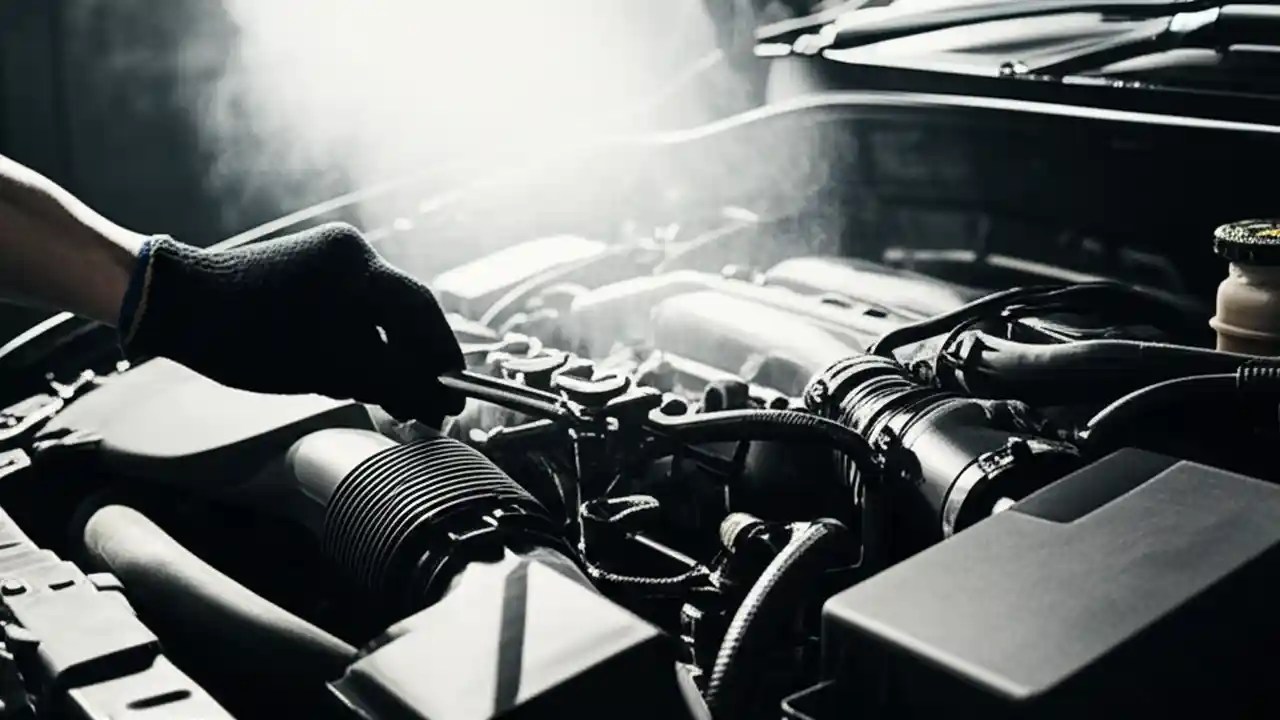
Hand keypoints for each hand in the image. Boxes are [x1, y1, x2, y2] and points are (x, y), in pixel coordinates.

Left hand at [120, 223, 463, 420]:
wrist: (176, 306)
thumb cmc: (243, 339)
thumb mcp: (326, 370)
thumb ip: (390, 383)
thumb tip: (438, 401)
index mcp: (357, 267)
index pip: (422, 314)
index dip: (443, 359)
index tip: (454, 397)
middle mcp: (351, 251)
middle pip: (407, 310)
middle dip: (421, 359)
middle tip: (433, 403)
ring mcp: (331, 255)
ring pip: (383, 311)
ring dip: (395, 352)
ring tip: (398, 396)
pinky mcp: (312, 266)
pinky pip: (357, 306)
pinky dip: (368, 339)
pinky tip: (365, 371)